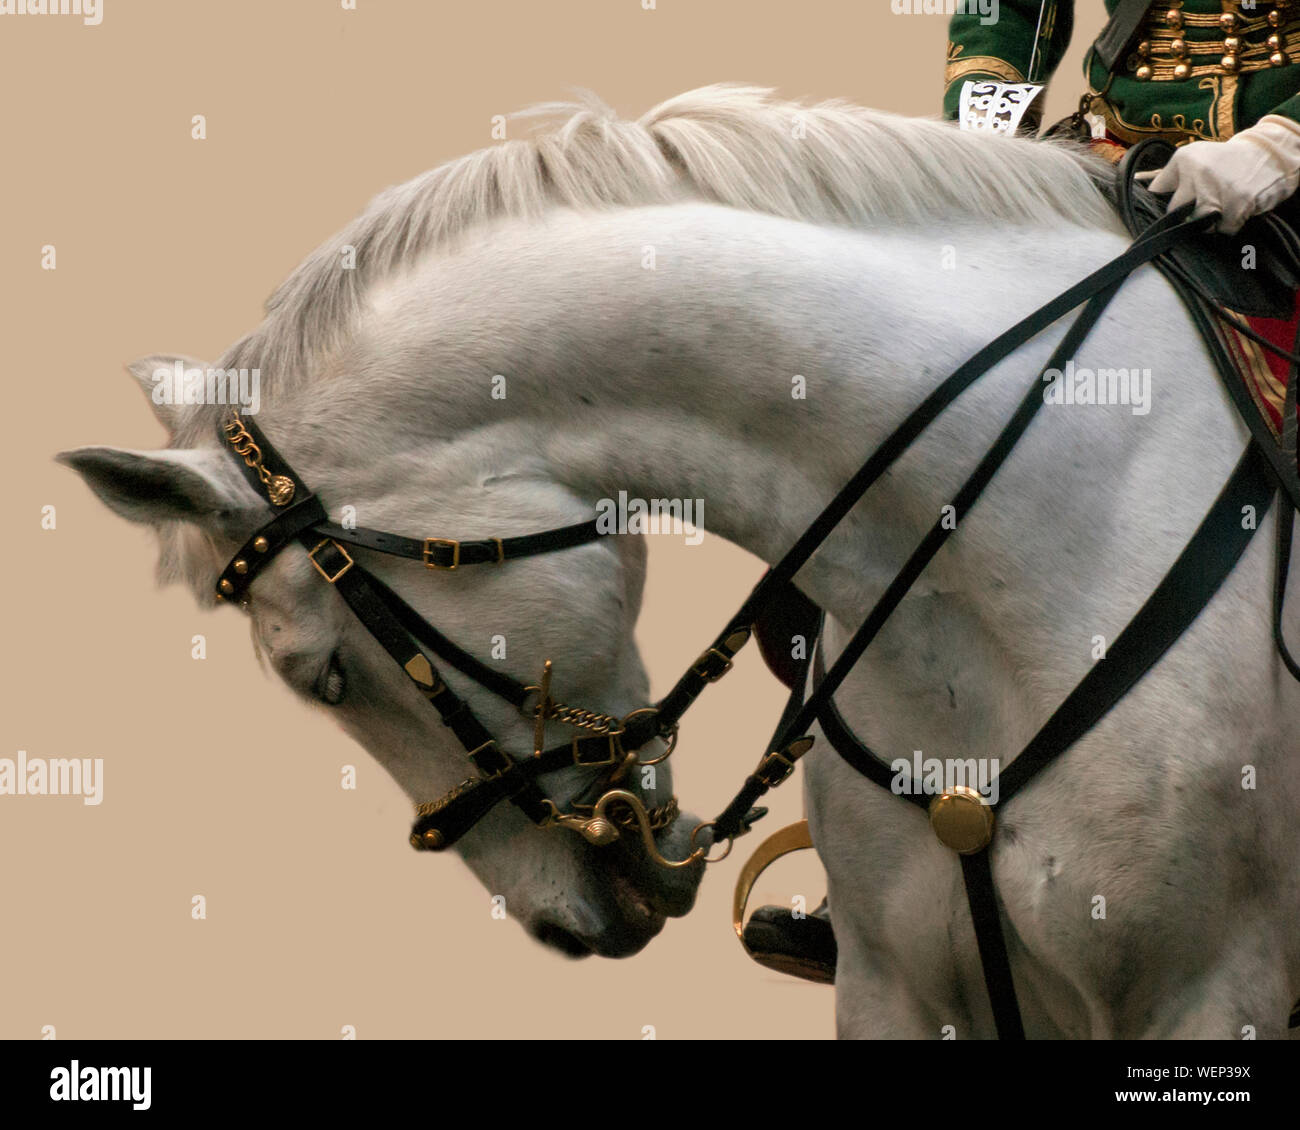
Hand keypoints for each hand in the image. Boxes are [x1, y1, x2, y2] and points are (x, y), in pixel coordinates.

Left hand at [1143, 116, 1299, 233]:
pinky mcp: (1237, 205)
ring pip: (1196, 225)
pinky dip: (1228, 224)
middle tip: (1201, 203)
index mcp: (1184, 159)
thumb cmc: (1222, 161)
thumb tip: (1138, 185)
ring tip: (1218, 205)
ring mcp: (1217, 191)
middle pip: (1174, 213)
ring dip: (1206, 222)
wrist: (1266, 156)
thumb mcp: (1194, 156)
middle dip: (1184, 214)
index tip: (1171, 202)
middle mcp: (1198, 173)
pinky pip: (1222, 229)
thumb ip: (1167, 174)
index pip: (1156, 191)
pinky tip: (1234, 208)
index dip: (1161, 201)